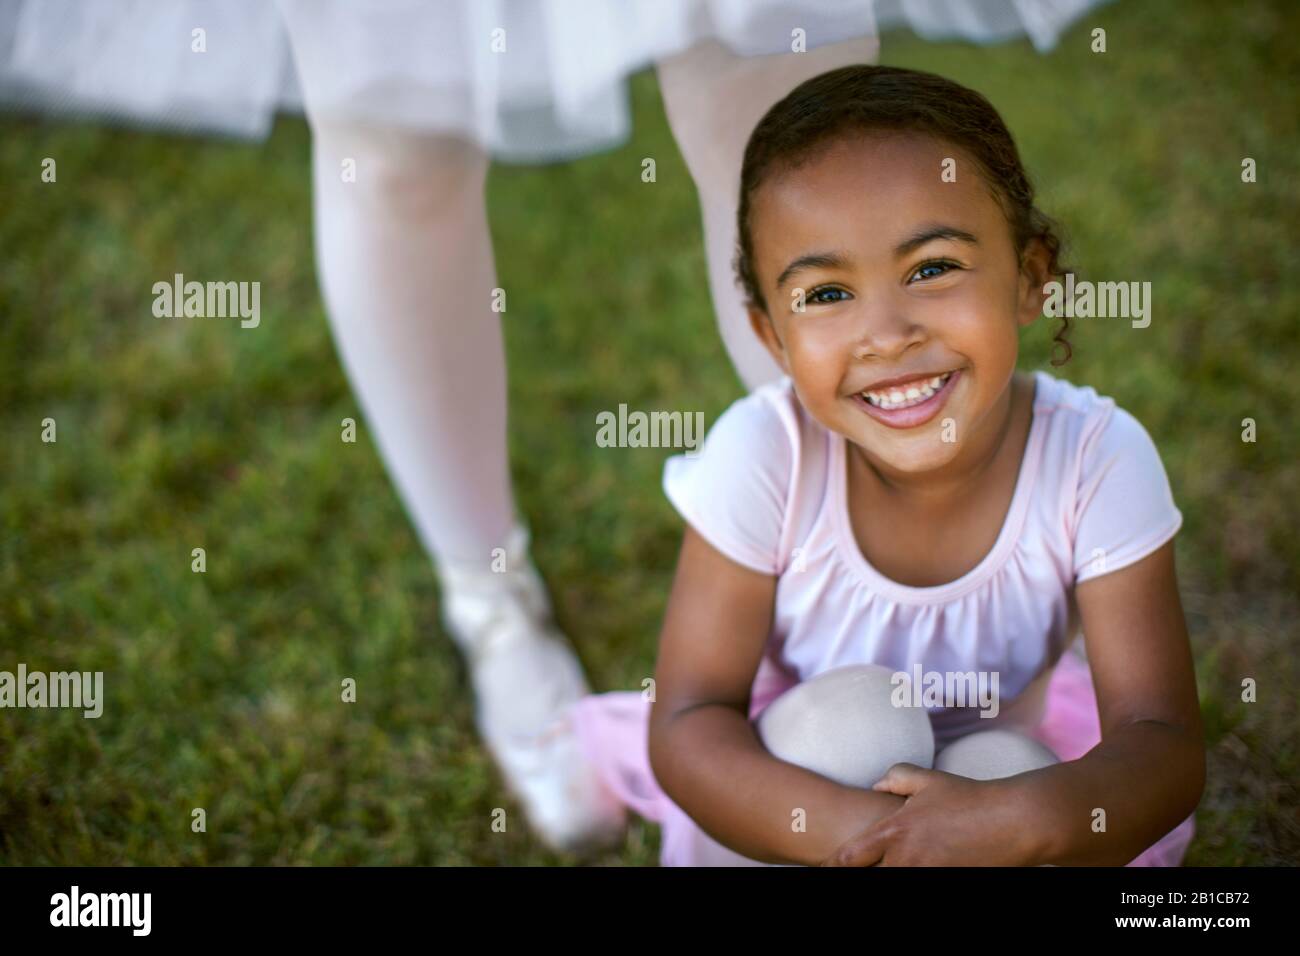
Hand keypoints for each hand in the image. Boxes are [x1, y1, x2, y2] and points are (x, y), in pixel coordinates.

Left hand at [820, 763, 1033, 865]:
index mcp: (894, 830)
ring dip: (887, 877)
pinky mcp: (946, 882)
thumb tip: (875, 784)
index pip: (849, 857)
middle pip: (867, 877)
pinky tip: (912, 873)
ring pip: (893, 883)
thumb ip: (897, 778)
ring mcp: (926, 874)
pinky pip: (918, 889)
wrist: (1014, 820)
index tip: (824, 869)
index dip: (831, 866)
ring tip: (891, 869)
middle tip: (850, 871)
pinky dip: (912, 882)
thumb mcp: (930, 780)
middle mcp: (905, 857)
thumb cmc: (970, 798)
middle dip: (859, 874)